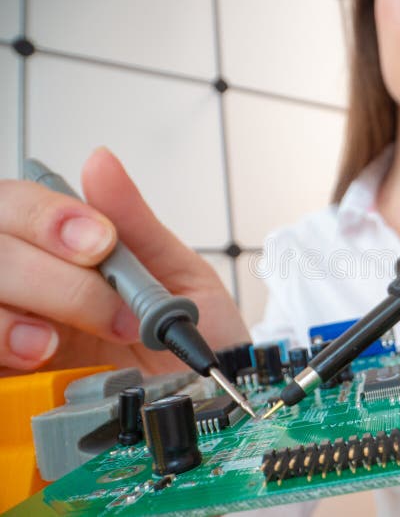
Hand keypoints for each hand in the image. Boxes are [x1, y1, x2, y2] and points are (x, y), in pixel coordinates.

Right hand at [0, 148, 247, 375]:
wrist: (215, 399)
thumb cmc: (201, 335)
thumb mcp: (180, 275)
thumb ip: (136, 224)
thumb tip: (101, 161)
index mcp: (67, 252)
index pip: (16, 207)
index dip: (46, 216)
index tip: (100, 242)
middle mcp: (34, 284)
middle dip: (45, 272)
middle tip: (108, 305)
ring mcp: (19, 327)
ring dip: (17, 311)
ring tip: (62, 339)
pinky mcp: (14, 376)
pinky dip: (2, 343)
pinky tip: (39, 357)